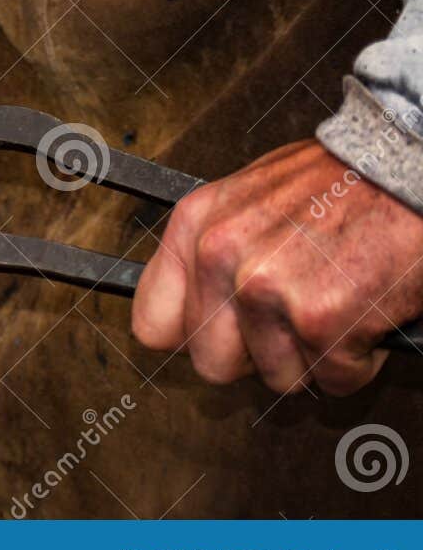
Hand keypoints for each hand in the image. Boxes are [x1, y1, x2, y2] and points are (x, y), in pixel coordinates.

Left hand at [131, 139, 422, 394]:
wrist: (404, 169)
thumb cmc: (335, 182)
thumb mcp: (246, 198)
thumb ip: (210, 250)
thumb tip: (191, 305)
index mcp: (195, 227)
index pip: (152, 324)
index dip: (193, 339)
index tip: (220, 335)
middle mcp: (220, 258)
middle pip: (213, 364)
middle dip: (257, 356)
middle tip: (290, 324)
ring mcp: (266, 290)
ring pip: (278, 377)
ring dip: (313, 357)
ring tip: (334, 305)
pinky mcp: (321, 320)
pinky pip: (333, 380)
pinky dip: (358, 361)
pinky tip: (364, 314)